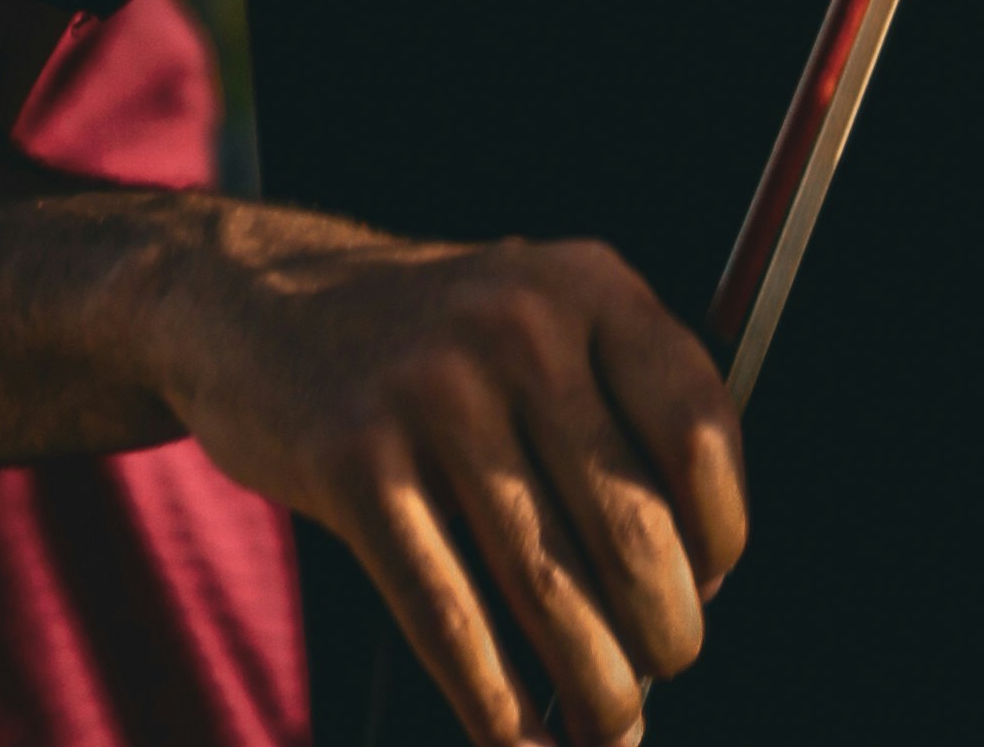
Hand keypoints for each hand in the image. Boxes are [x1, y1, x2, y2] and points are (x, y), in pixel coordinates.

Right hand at [150, 211, 743, 743]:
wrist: (262, 298)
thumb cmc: (432, 337)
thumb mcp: (540, 315)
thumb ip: (619, 409)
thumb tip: (698, 572)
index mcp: (587, 283)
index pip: (698, 424)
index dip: (721, 528)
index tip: (712, 583)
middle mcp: (519, 325)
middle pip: (629, 521)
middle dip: (663, 629)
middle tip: (663, 669)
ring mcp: (432, 392)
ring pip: (544, 584)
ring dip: (592, 687)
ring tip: (611, 728)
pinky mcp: (354, 462)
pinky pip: (447, 615)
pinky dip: (494, 703)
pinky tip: (519, 741)